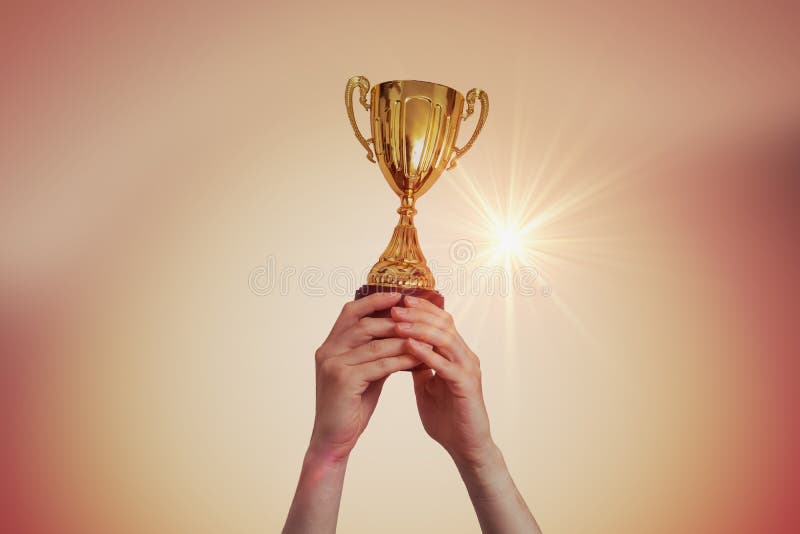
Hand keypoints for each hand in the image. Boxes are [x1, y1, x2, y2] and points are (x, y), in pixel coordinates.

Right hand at [310, 292, 419, 461]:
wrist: (333, 440)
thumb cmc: (350, 406)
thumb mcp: (364, 372)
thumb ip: (376, 352)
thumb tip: (402, 334)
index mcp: (330, 346)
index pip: (350, 312)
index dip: (374, 301)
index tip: (399, 295)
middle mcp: (328, 351)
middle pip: (364, 324)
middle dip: (394, 320)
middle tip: (419, 317)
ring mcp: (333, 365)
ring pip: (375, 344)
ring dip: (403, 340)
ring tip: (425, 338)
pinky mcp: (343, 381)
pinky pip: (379, 364)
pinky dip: (401, 360)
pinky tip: (418, 359)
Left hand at [391, 296, 494, 467]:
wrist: (465, 447)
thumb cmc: (447, 418)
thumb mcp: (426, 386)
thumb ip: (418, 366)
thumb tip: (400, 348)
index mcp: (456, 354)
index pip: (440, 321)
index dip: (421, 309)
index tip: (397, 302)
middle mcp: (465, 356)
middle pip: (444, 323)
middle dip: (418, 314)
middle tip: (395, 307)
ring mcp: (468, 369)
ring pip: (446, 339)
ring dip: (421, 329)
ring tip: (399, 323)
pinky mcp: (466, 385)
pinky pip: (445, 364)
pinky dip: (426, 353)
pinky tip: (409, 346)